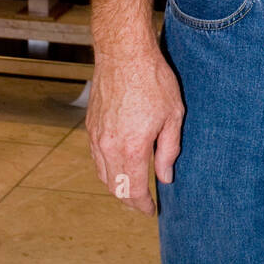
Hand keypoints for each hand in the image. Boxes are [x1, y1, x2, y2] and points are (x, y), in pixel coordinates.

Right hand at [86, 45, 184, 215]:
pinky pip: (96, 157)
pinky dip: (106, 168)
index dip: (142, 205)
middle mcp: (109, 147)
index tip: (151, 210)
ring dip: (116, 185)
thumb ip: (168, 150)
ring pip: (102, 174)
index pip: (133, 190)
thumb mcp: (173, 115)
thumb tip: (166, 176)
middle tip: (143, 202)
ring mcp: (96, 136)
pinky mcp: (91, 125)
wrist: (125, 53)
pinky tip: (119, 164)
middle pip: (115, 187)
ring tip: (133, 187)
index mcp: (132, 148)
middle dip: (129, 199)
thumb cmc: (153, 79)